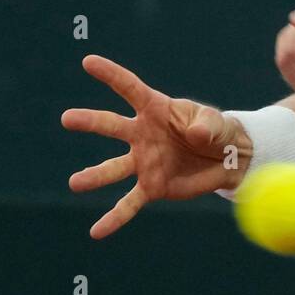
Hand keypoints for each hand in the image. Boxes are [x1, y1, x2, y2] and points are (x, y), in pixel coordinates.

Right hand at [62, 55, 249, 238]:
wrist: (227, 159)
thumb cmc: (217, 130)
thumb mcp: (218, 122)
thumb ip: (208, 125)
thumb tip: (197, 135)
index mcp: (156, 109)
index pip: (130, 88)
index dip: (111, 75)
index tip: (88, 62)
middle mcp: (142, 134)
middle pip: (112, 126)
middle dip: (90, 122)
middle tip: (68, 118)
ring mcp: (143, 161)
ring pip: (113, 168)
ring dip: (95, 176)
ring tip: (75, 183)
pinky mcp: (151, 186)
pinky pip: (129, 203)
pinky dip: (114, 218)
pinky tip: (96, 232)